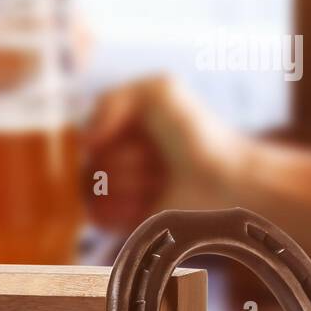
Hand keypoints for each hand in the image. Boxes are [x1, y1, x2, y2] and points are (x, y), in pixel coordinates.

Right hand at [84, 75, 247, 231]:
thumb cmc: (199, 133)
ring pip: (92, 191)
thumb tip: (84, 142)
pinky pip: (97, 216)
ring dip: (131, 185)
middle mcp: (113, 158)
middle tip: (160, 162)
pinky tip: (151, 202)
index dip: (106, 136)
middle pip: (89, 165)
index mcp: (117, 128)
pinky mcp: (122, 219)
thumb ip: (110, 99)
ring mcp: (115, 190)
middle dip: (128, 162)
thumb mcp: (159, 91)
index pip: (82, 136)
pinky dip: (124, 208)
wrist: (227, 179)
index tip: (141, 134)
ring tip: (162, 181)